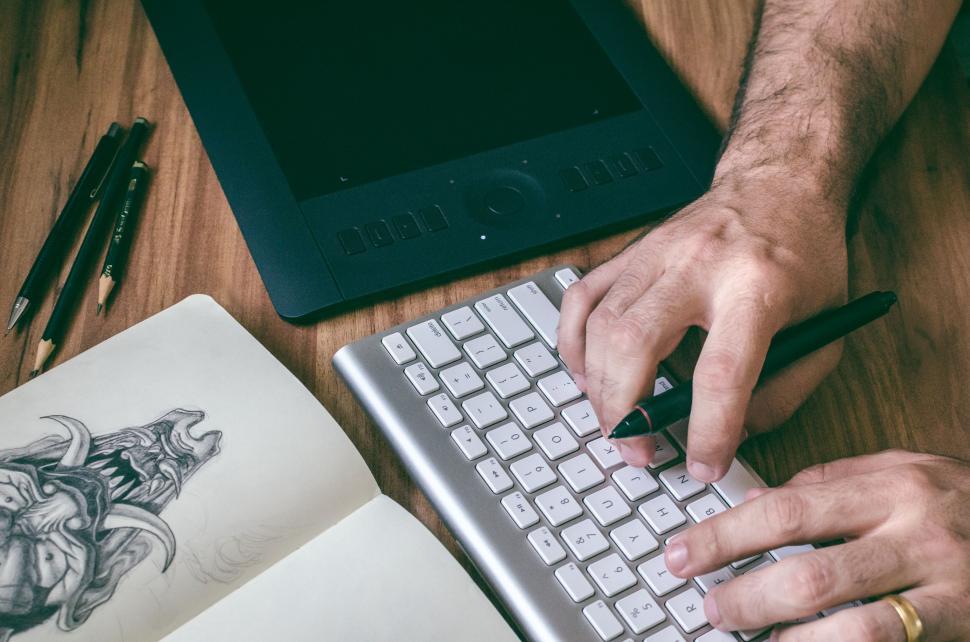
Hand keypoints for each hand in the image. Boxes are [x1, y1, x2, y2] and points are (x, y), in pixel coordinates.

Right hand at [557, 175, 846, 480]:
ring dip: (597, 386)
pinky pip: (580, 298)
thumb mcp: (827, 330)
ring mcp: (656, 254)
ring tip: (617, 420)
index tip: (702, 465)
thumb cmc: (805, 255)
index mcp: (758, 286)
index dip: (707, 431)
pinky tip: (588, 372)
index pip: (721, 373)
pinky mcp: (631, 252)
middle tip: (637, 450)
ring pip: (599, 325)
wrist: (779, 182)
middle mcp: (699, 265)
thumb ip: (785, 392)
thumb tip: (733, 436)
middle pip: (635, 345)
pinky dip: (573, 343)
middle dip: (626, 412)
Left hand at [664, 450, 969, 639]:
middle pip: (806, 565)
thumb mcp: (904, 472)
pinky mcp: (959, 625)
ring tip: (740, 632)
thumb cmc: (963, 505)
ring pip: (845, 618)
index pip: (786, 508)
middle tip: (703, 602)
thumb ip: (834, 483)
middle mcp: (916, 531)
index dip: (724, 534)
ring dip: (780, 632)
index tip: (681, 552)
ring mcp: (944, 584)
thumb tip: (761, 501)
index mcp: (890, 484)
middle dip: (742, 590)